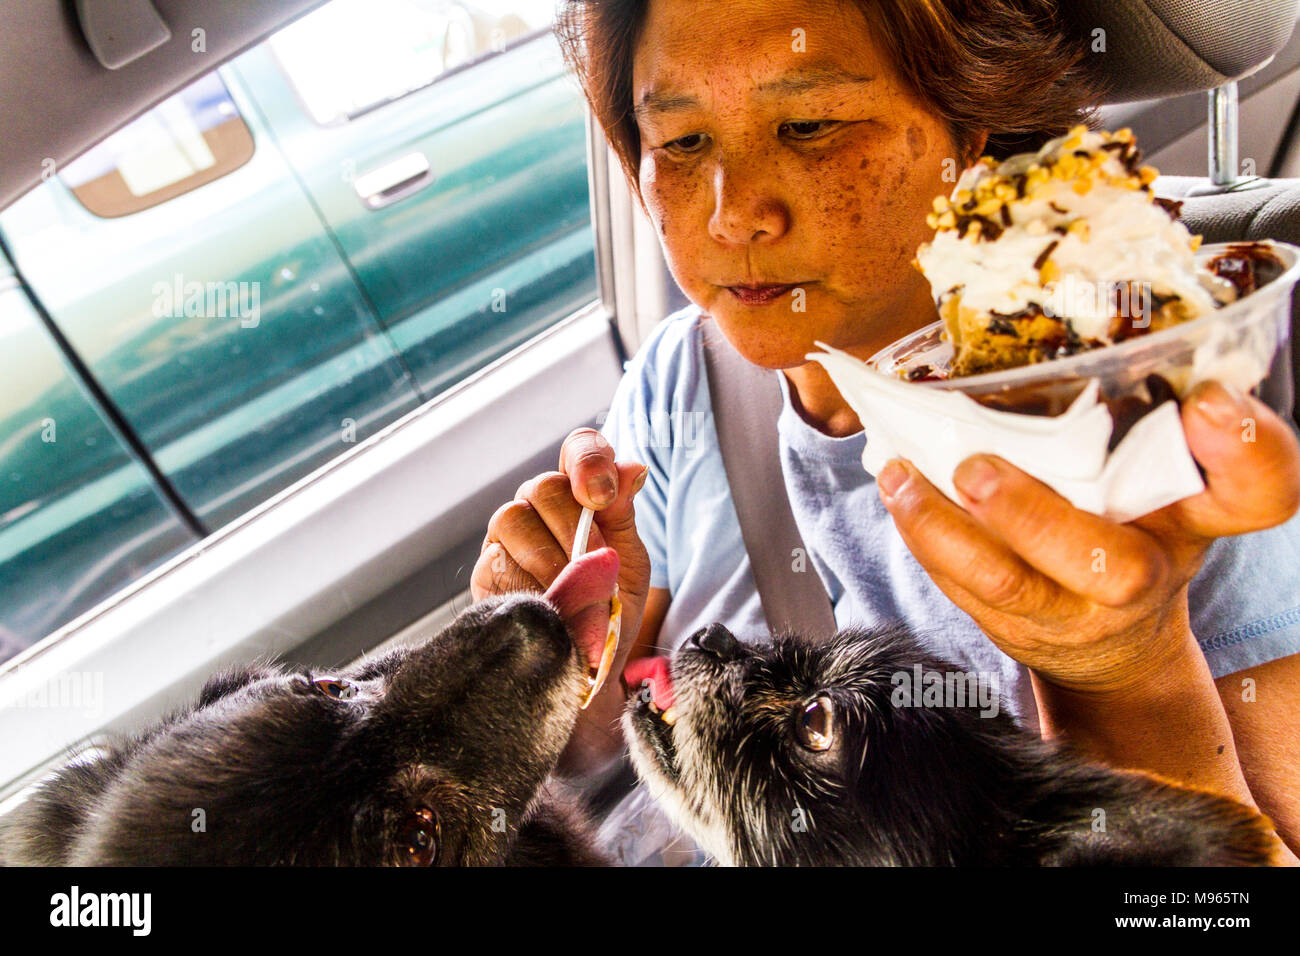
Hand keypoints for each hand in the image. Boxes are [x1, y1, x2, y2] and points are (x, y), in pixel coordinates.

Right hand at [471, 427, 650, 772]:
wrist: (586, 667)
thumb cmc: (611, 608)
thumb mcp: (629, 561)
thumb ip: (624, 514)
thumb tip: (632, 468)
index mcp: (580, 493)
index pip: (580, 449)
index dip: (588, 461)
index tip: (599, 495)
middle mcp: (539, 506)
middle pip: (543, 487)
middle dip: (575, 530)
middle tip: (592, 568)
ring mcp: (506, 537)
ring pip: (513, 520)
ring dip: (550, 560)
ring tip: (571, 593)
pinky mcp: (485, 571)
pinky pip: (497, 563)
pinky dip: (528, 586)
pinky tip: (546, 604)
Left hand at [877, 381, 1299, 693]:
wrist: (1110, 642)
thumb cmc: (1131, 530)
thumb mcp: (1164, 478)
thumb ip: (1148, 421)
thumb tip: (1069, 335)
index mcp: (1194, 520)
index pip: (1257, 494)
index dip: (1246, 453)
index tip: (1211, 405)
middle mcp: (1142, 574)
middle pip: (1113, 567)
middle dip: (1037, 518)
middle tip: (976, 470)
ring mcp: (1072, 612)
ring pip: (1008, 585)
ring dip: (944, 530)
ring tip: (900, 476)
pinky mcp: (1013, 628)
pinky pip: (962, 589)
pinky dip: (922, 538)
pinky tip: (897, 491)